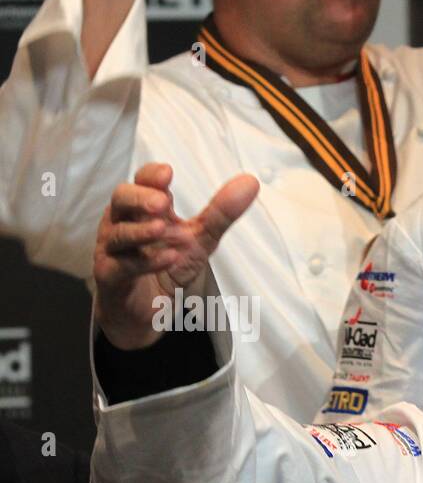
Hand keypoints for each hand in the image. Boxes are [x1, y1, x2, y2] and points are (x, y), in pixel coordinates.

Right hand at [93, 163, 259, 349]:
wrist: (149, 309)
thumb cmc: (168, 265)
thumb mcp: (200, 239)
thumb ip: (221, 213)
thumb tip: (250, 182)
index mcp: (143, 209)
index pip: (141, 182)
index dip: (151, 176)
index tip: (168, 173)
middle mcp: (124, 223)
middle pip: (120, 199)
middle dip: (139, 198)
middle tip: (162, 202)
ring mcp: (114, 249)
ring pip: (118, 233)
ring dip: (141, 230)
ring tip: (163, 229)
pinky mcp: (111, 276)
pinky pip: (124, 266)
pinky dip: (146, 262)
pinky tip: (168, 258)